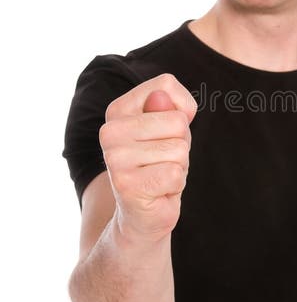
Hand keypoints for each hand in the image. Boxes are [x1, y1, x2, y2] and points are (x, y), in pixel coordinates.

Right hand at [99, 72, 197, 241]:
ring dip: (178, 167)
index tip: (166, 132)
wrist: (141, 216)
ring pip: (179, 150)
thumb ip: (170, 109)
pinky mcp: (127, 184)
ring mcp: (115, 158)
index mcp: (117, 111)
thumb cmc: (159, 165)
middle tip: (162, 162)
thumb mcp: (170, 130)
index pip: (166, 86)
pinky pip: (175, 174)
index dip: (182, 110)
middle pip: (178, 122)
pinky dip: (175, 185)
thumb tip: (160, 97)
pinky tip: (158, 191)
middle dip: (181, 145)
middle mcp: (110, 131)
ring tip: (159, 176)